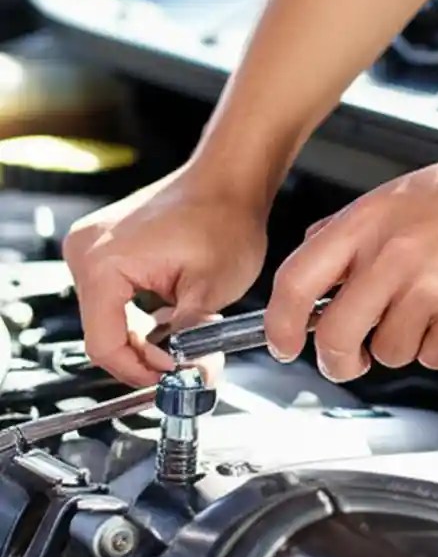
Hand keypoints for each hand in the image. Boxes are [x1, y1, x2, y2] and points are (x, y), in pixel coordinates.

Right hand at [62, 165, 269, 386]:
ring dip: (150, 334)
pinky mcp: (109, 246)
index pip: (103, 344)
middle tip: (190, 361)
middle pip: (105, 332)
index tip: (171, 378)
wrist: (233, 178)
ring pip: (113, 317)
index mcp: (101, 264)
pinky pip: (119, 296)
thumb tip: (186, 374)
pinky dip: (147, 312)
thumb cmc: (225, 217)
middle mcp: (86, 252)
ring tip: (191, 332)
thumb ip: (190, 340)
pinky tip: (177, 313)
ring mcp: (94, 247)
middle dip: (148, 354)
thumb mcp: (210, 292)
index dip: (139, 370)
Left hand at [264, 146, 437, 380]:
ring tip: (435, 305)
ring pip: (391, 353)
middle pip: (336, 337)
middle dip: (338, 360)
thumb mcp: (395, 196)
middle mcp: (395, 258)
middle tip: (349, 359)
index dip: (280, 325)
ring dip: (405, 343)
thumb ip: (349, 233)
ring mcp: (432, 293)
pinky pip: (436, 356)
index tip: (284, 344)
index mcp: (368, 224)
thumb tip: (314, 273)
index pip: (297, 283)